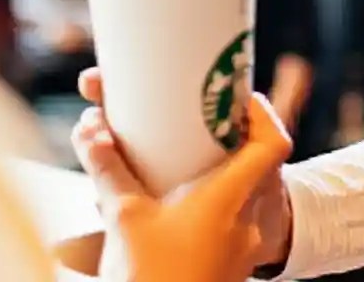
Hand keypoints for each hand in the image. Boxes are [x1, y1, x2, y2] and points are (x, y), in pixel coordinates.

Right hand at [74, 69, 294, 279]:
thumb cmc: (149, 279)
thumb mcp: (123, 219)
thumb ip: (108, 168)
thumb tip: (91, 129)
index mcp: (228, 201)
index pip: (272, 144)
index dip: (261, 114)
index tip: (237, 99)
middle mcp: (247, 222)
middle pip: (260, 163)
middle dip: (234, 136)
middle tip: (205, 120)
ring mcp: (244, 247)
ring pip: (249, 192)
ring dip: (225, 169)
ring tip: (191, 156)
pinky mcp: (232, 264)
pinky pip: (237, 219)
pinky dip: (219, 200)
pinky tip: (184, 198)